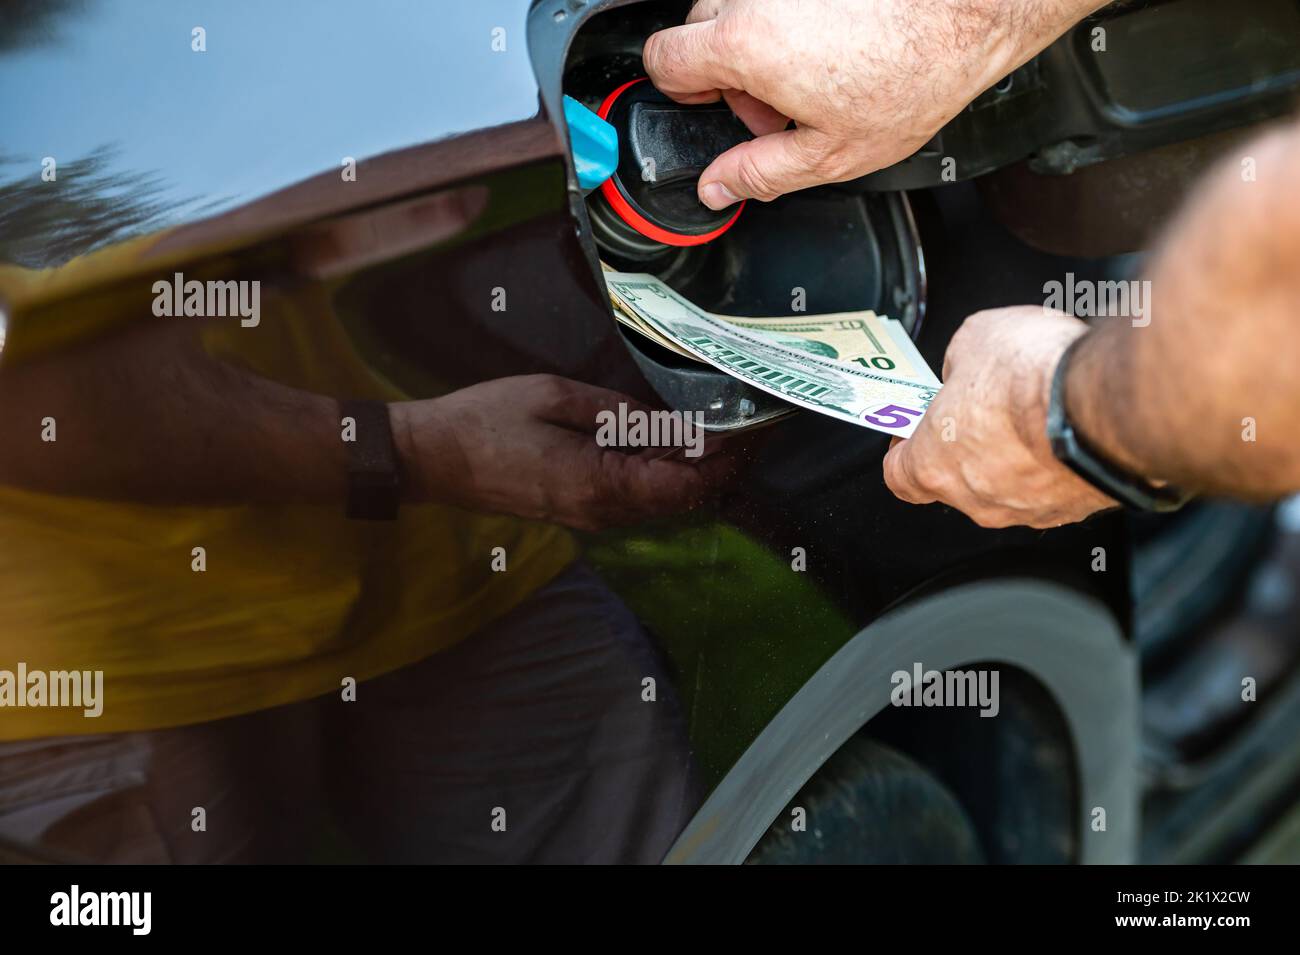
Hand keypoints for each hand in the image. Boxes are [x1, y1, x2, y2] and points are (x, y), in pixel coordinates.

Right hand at [391, 375, 732, 530]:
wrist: (432, 459)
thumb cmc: (486, 421)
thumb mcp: (556, 397)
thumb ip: (619, 413)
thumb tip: (673, 424)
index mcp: (600, 482)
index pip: (685, 482)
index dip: (724, 459)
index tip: (752, 430)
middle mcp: (602, 511)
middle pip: (681, 498)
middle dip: (719, 468)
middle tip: (749, 431)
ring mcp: (589, 516)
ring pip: (660, 502)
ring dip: (693, 473)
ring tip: (720, 435)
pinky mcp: (577, 511)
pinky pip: (635, 500)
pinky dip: (663, 477)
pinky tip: (671, 448)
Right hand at [643, 0, 1023, 208]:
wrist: (967, 17)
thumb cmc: (911, 75)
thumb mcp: (829, 153)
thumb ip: (759, 172)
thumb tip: (718, 188)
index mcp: (746, 46)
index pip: (663, 58)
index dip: (679, 91)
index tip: (709, 108)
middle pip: (698, 29)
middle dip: (724, 71)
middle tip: (774, 104)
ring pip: (737, 8)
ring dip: (757, 44)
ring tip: (810, 77)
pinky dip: (789, 20)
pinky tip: (831, 48)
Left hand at [882, 306, 1116, 527]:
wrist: (1107, 400)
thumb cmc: (1033, 376)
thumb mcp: (973, 340)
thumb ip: (959, 364)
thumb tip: (965, 367)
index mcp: (933, 464)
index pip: (898, 477)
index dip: (903, 452)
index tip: (911, 432)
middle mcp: (975, 498)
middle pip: (955, 480)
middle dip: (964, 446)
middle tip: (980, 410)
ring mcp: (1026, 510)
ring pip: (1006, 487)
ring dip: (1012, 457)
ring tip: (1031, 414)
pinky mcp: (1072, 510)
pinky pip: (1053, 488)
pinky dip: (1054, 464)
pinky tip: (1064, 429)